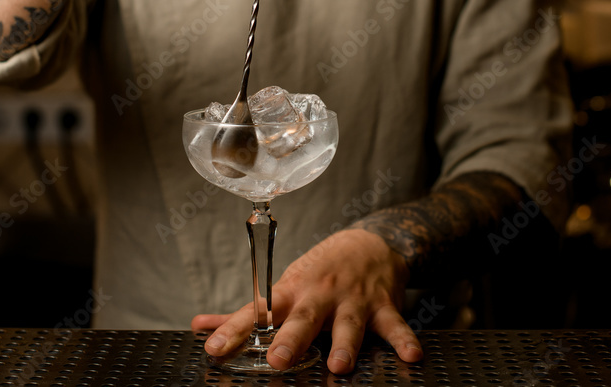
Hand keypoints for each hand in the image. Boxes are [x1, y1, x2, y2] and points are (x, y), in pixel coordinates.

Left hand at [191, 229, 423, 373]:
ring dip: (345, 344)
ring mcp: (352, 300)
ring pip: (348, 324)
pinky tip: (411, 356)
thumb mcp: (283, 287)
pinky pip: (395, 325)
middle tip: (277, 359)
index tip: (213, 347)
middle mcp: (319, 295)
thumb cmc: (319, 272)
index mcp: (291, 292)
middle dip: (291, 338)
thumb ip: (242, 313)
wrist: (369, 244)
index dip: (233, 329)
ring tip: (339, 365)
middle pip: (303, 317)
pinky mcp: (383, 306)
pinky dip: (404, 340)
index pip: (256, 312)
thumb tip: (199, 324)